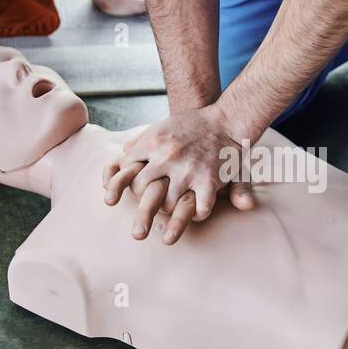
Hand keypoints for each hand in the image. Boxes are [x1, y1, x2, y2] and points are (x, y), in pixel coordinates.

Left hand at [102, 106, 255, 244]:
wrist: (226, 119)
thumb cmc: (190, 125)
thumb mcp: (160, 126)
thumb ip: (138, 142)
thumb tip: (121, 157)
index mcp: (153, 142)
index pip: (126, 169)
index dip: (123, 184)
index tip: (122, 196)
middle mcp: (167, 156)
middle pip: (141, 190)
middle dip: (141, 208)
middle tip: (140, 228)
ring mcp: (188, 170)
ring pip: (166, 205)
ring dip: (168, 215)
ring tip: (168, 230)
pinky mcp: (210, 180)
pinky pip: (198, 209)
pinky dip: (197, 216)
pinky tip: (198, 215)